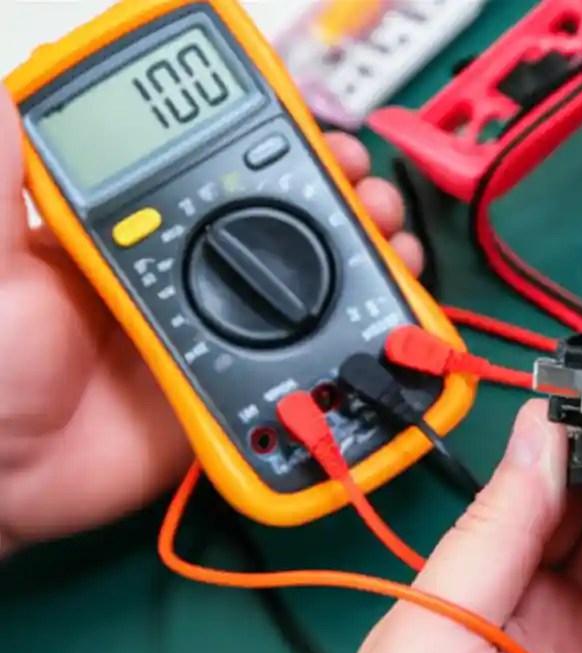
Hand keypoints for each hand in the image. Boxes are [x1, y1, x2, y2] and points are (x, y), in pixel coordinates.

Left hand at [0, 90, 423, 552]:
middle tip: (373, 191)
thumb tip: (11, 98)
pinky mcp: (240, 395)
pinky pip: (308, 369)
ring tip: (396, 246)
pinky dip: (358, 348)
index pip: (225, 175)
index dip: (283, 149)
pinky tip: (390, 324)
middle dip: (345, 198)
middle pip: (288, 227)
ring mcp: (221, 338)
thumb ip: (3, 180)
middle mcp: (192, 278)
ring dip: (367, 262)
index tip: (326, 137)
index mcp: (143, 235)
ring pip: (313, 292)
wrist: (2, 479)